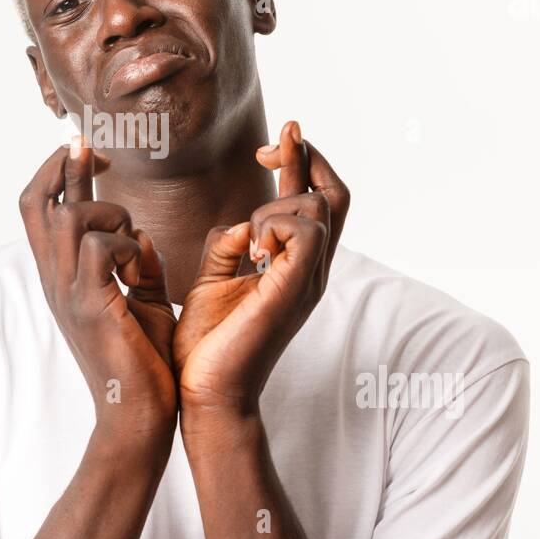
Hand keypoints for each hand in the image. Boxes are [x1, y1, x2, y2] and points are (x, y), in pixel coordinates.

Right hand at [19, 139, 178, 445]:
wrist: (139, 416)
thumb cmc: (144, 362)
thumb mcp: (141, 300)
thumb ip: (137, 265)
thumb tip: (142, 236)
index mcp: (61, 277)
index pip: (38, 208)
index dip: (56, 171)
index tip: (89, 155)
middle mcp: (54, 280)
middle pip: (38, 202)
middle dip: (68, 168)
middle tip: (98, 157)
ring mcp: (67, 293)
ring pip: (70, 218)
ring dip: (111, 215)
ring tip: (135, 246)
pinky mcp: (90, 306)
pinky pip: (100, 248)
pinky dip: (128, 247)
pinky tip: (141, 273)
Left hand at [174, 121, 349, 418]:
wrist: (204, 393)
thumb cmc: (208, 345)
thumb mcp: (213, 279)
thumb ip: (229, 245)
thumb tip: (241, 222)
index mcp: (294, 266)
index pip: (316, 200)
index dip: (301, 162)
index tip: (270, 145)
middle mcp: (310, 270)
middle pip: (334, 194)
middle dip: (303, 158)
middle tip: (267, 149)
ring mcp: (306, 281)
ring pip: (320, 206)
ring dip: (275, 203)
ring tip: (248, 240)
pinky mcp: (292, 289)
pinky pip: (307, 230)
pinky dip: (275, 222)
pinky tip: (252, 245)